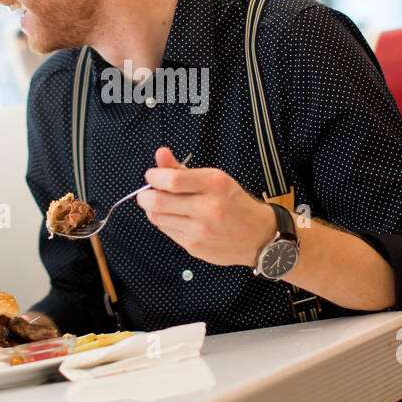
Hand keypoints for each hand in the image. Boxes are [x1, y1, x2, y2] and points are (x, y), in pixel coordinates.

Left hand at [137, 147, 275, 267]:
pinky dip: (164, 222)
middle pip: (157, 202)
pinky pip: (166, 231)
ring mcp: (200, 230)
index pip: (171, 180)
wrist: (257, 235)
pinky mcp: (194, 246)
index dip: (154, 176)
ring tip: (161, 204)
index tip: (152, 175)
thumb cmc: (234, 203)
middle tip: (147, 192)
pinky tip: (174, 217)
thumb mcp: (214, 179)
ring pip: (157, 218)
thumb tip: (160, 154)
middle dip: (144, 196)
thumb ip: (182, 169)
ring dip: (152, 209)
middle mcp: (208, 208)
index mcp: (214, 184)